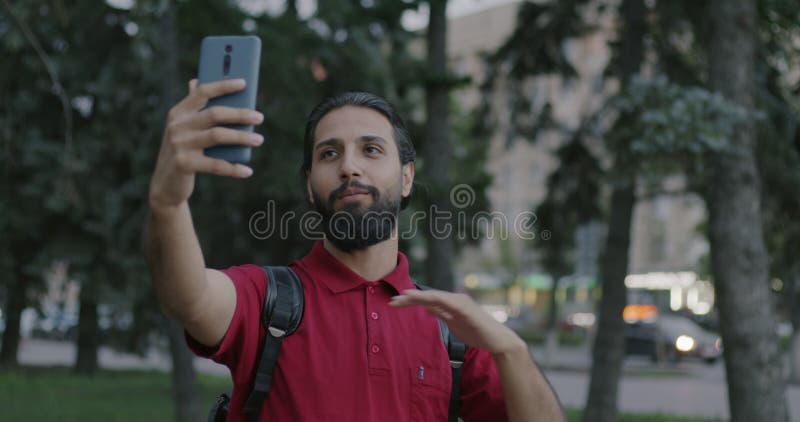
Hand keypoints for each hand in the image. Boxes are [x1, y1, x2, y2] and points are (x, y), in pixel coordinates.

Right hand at [148, 78, 264, 211]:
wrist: (165, 184)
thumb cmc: (183, 151)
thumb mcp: (186, 129)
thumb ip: (194, 109)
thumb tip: (197, 81)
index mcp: (179, 112)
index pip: (202, 92)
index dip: (223, 86)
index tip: (244, 83)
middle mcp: (177, 125)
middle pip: (215, 114)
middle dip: (240, 114)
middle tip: (259, 117)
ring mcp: (179, 144)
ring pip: (218, 136)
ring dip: (242, 137)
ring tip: (259, 139)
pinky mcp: (183, 164)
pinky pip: (215, 165)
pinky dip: (234, 168)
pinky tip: (247, 170)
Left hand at [389, 289, 525, 355]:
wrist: (497, 341)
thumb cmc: (477, 332)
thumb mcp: (453, 323)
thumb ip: (441, 313)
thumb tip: (426, 306)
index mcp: (451, 303)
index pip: (427, 300)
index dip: (411, 300)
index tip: (395, 303)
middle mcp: (454, 299)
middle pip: (428, 297)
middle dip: (409, 298)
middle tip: (391, 301)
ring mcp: (460, 302)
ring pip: (434, 297)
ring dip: (417, 297)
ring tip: (402, 298)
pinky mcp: (465, 308)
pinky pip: (447, 302)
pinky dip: (434, 299)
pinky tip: (424, 300)